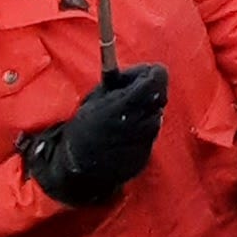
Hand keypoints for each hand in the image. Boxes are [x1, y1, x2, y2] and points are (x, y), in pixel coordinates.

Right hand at [19, 63, 168, 206]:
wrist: (76, 168)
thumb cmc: (83, 128)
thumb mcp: (95, 98)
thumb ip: (118, 82)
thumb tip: (137, 69)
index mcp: (125, 105)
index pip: (156, 79)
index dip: (151, 74)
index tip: (142, 75)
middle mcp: (139, 122)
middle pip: (160, 96)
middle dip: (149, 92)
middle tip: (132, 94)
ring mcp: (144, 141)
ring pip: (157, 116)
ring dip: (146, 112)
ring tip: (124, 117)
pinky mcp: (144, 156)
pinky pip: (151, 135)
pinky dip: (142, 130)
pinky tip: (123, 134)